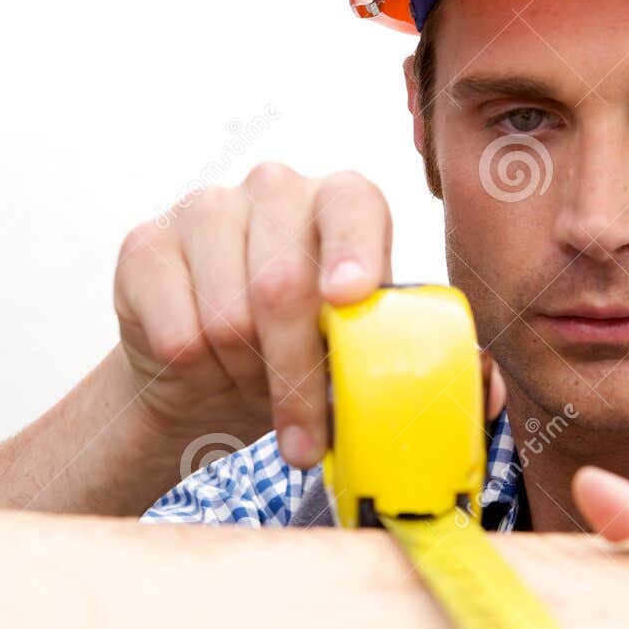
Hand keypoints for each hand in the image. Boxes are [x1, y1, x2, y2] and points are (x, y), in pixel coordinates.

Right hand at [116, 163, 505, 469]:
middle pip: (283, 282)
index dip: (352, 252)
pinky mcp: (145, 245)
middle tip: (306, 439)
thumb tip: (483, 391)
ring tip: (255, 385)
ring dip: (246, 377)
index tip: (347, 301)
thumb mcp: (371, 357)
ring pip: (227, 313)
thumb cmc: (307, 355)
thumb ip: (432, 366)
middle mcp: (275, 189)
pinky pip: (175, 329)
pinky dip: (196, 372)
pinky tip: (207, 366)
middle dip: (297, 377)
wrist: (210, 373)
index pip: (354, 207)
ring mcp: (205, 209)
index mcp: (344, 203)